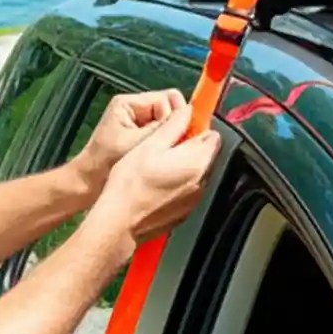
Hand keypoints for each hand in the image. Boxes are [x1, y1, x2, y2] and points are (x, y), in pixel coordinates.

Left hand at [71, 89, 185, 193]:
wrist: (88, 182)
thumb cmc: (104, 162)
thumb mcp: (135, 143)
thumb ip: (160, 128)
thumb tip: (186, 118)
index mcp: (129, 103)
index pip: (167, 98)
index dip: (176, 115)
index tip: (180, 133)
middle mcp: (135, 108)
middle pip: (169, 108)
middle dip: (174, 125)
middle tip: (177, 144)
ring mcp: (138, 121)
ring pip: (168, 121)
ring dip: (170, 135)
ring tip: (168, 152)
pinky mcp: (141, 134)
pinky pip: (162, 132)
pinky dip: (165, 142)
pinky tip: (163, 155)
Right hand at [88, 104, 220, 245]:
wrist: (119, 221)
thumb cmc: (131, 185)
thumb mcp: (151, 144)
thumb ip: (174, 126)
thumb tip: (187, 112)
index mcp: (197, 162)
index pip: (212, 135)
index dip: (197, 127)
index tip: (182, 126)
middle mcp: (201, 182)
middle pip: (205, 154)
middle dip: (189, 146)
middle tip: (164, 145)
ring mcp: (193, 199)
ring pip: (196, 172)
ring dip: (182, 165)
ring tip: (156, 166)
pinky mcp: (184, 211)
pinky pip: (187, 189)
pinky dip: (177, 183)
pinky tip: (156, 183)